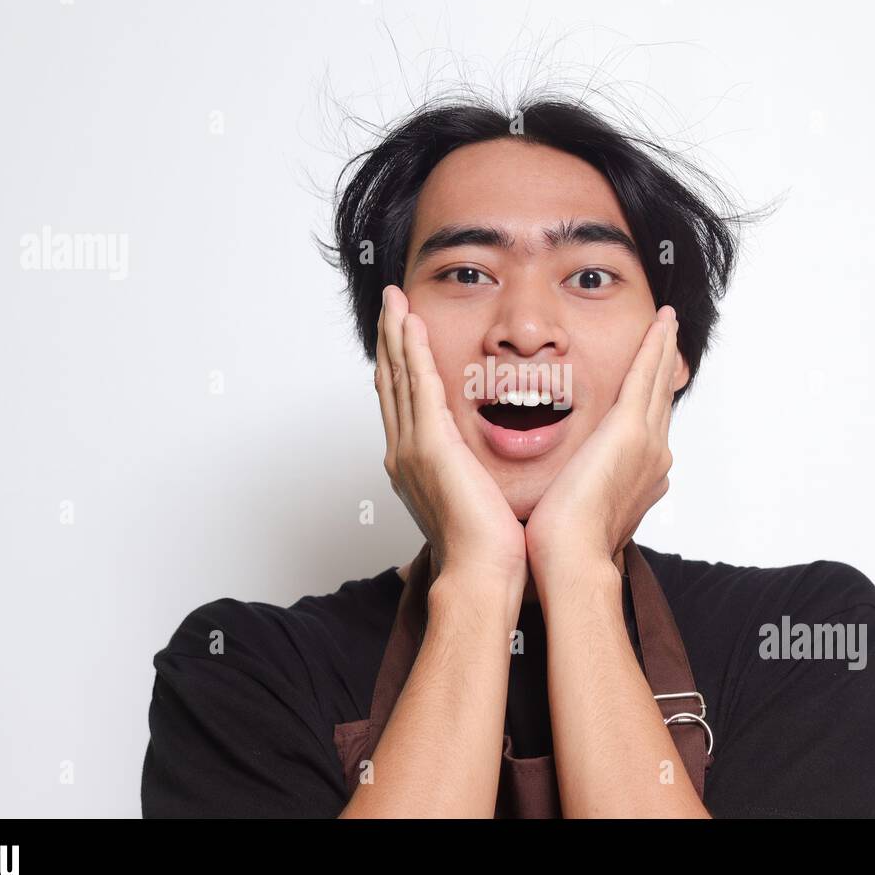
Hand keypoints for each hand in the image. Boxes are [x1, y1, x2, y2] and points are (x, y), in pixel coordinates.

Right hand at [375, 285, 527, 601]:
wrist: (481, 574)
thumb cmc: (486, 549)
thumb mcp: (474, 502)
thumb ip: (470, 479)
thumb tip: (482, 475)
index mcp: (414, 465)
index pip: (403, 403)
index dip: (399, 365)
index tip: (401, 335)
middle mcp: (403, 453)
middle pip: (391, 383)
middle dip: (389, 340)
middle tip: (388, 304)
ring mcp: (412, 447)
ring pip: (399, 377)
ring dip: (396, 334)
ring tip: (394, 300)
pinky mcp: (429, 445)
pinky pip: (418, 386)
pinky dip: (412, 351)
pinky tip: (410, 323)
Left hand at [523, 305, 681, 591]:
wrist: (572, 558)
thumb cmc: (564, 546)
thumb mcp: (577, 509)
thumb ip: (579, 490)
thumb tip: (565, 489)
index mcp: (639, 475)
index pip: (647, 427)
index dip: (651, 399)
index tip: (652, 380)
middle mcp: (652, 456)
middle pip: (660, 400)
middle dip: (663, 368)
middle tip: (668, 338)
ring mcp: (645, 442)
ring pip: (657, 382)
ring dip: (662, 349)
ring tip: (666, 324)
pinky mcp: (629, 430)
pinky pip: (646, 375)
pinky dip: (654, 347)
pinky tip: (659, 324)